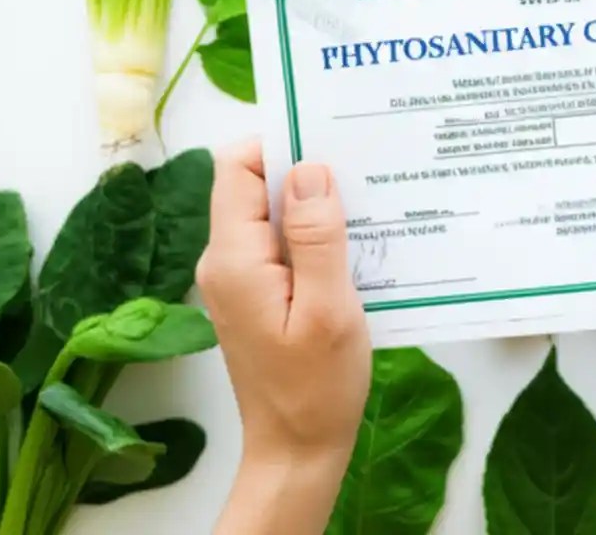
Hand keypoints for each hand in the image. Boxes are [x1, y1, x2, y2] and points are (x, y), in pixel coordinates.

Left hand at [197, 140, 371, 534]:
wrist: (297, 449)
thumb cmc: (316, 388)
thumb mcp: (328, 309)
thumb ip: (317, 236)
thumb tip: (310, 169)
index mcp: (234, 259)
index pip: (237, 167)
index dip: (281, 146)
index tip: (334, 147)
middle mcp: (226, 262)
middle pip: (256, 187)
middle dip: (308, 174)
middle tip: (365, 177)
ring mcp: (240, 280)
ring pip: (274, 216)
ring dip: (318, 210)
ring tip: (369, 214)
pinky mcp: (259, 295)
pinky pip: (283, 246)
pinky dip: (318, 240)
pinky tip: (356, 252)